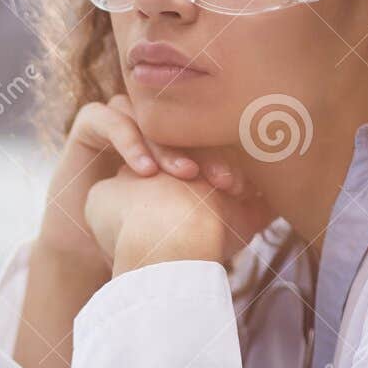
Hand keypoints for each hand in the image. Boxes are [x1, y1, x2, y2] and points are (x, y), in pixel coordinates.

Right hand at [37, 94, 254, 270]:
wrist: (89, 252)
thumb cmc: (142, 238)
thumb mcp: (193, 225)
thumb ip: (237, 212)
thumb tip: (279, 200)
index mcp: (178, 141)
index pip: (207, 133)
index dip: (225, 155)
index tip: (241, 188)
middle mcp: (150, 125)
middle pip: (180, 120)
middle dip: (204, 149)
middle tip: (219, 178)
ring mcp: (120, 121)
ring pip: (146, 115)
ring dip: (167, 144)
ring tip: (183, 175)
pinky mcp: (88, 127)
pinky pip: (106, 116)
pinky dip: (129, 140)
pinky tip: (144, 171)